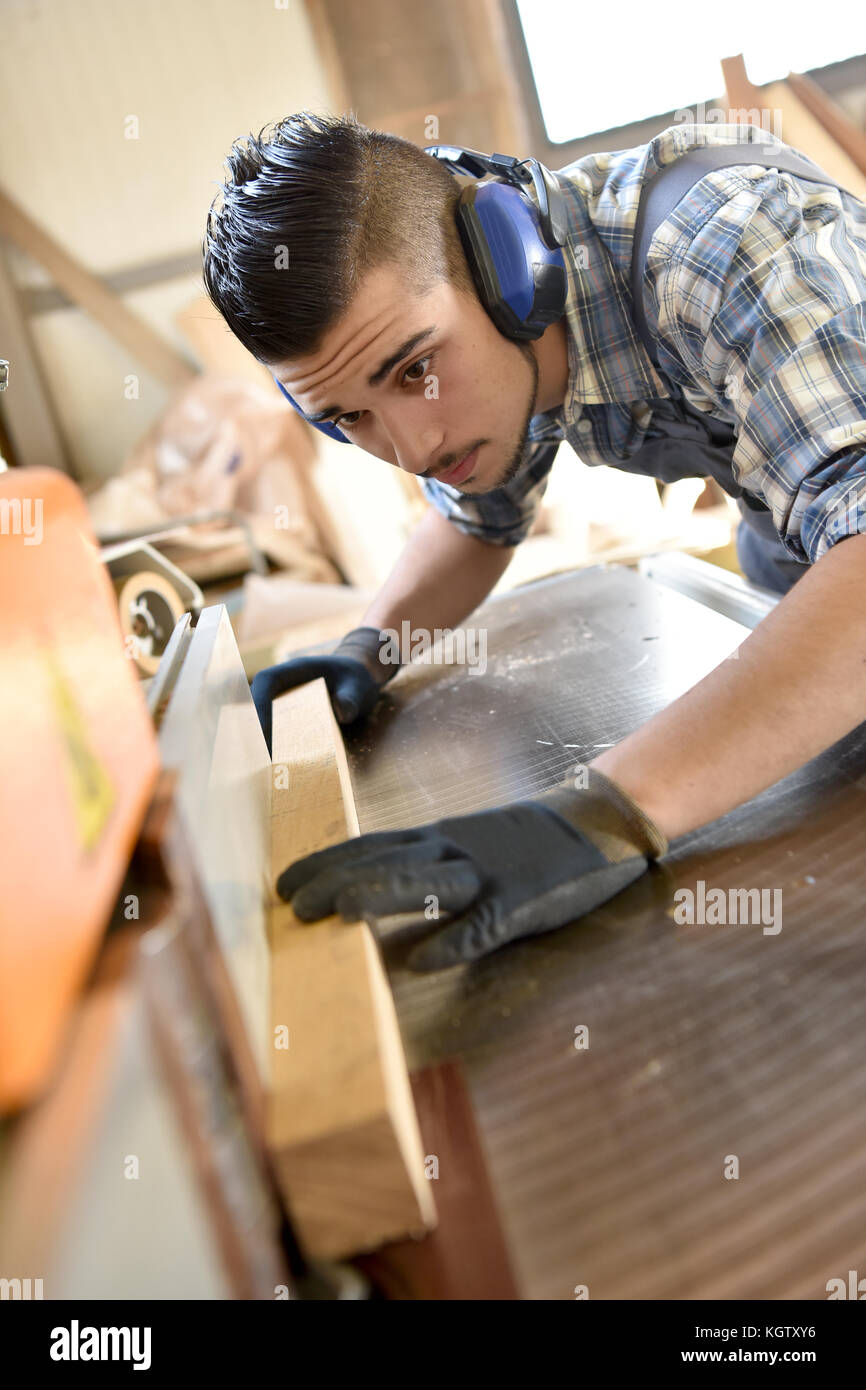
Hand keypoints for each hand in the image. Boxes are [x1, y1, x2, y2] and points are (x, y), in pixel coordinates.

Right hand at [251, 626, 398, 753]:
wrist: (358, 679)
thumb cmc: (357, 680)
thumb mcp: (360, 687)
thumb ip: (352, 698)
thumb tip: (341, 712)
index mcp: (294, 669)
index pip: (266, 681)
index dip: (259, 704)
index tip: (260, 731)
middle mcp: (282, 684)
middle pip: (254, 703)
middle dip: (252, 731)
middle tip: (259, 761)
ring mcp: (280, 699)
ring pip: (258, 718)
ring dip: (258, 741)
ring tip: (264, 769)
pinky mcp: (285, 715)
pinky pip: (271, 729)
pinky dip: (270, 745)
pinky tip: (276, 767)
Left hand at [276, 768, 667, 970]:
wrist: (590, 824)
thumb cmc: (518, 841)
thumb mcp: (462, 842)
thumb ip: (421, 862)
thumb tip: (365, 885)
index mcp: (435, 838)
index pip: (368, 847)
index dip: (325, 864)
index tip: (283, 882)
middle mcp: (451, 850)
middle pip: (384, 863)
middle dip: (335, 882)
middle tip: (292, 907)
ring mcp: (486, 874)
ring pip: (426, 884)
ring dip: (381, 897)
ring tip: (341, 915)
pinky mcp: (519, 902)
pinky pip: (483, 925)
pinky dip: (454, 941)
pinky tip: (426, 959)